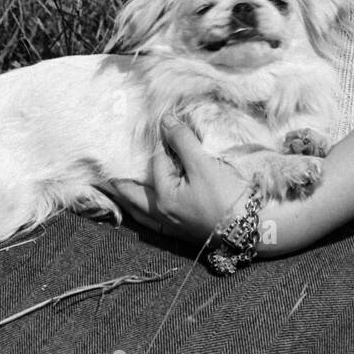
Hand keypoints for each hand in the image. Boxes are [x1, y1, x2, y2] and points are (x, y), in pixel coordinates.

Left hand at [106, 117, 254, 246]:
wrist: (253, 230)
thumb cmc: (227, 197)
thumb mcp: (203, 165)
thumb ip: (182, 142)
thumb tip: (165, 121)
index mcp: (163, 199)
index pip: (156, 162)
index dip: (161, 142)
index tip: (158, 125)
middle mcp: (161, 215)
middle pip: (132, 195)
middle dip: (117, 182)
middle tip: (100, 174)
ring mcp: (171, 226)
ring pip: (139, 211)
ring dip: (127, 198)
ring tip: (114, 187)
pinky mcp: (182, 231)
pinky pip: (152, 220)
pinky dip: (142, 209)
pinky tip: (143, 206)